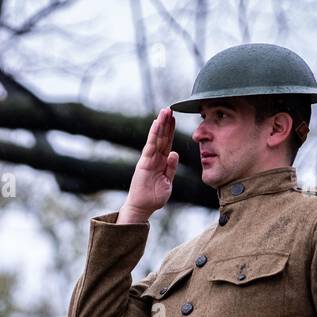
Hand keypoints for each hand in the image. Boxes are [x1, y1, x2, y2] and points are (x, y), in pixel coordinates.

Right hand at [117, 108, 178, 223]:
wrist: (142, 207)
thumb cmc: (154, 197)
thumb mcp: (168, 182)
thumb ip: (171, 168)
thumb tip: (174, 153)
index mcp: (161, 162)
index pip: (167, 143)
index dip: (171, 131)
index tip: (175, 118)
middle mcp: (155, 158)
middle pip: (162, 137)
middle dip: (166, 123)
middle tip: (170, 108)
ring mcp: (149, 159)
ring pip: (156, 138)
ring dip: (161, 124)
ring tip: (165, 111)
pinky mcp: (144, 162)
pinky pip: (150, 146)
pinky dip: (153, 134)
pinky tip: (156, 123)